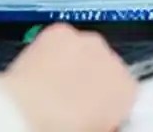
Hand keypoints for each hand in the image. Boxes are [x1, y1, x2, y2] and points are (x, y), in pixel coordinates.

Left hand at [0, 24, 136, 131]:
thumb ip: (104, 118)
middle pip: (106, 65)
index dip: (107, 101)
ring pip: (84, 50)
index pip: (125, 90)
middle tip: (71, 99)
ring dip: (73, 63)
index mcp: (127, 89)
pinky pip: (61, 39)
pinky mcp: (60, 31)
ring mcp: (86, 42)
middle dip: (90, 80)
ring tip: (53, 86)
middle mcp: (112, 60)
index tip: (94, 108)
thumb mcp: (95, 128)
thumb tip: (97, 117)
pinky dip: (53, 49)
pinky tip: (42, 69)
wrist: (26, 114)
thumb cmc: (58, 126)